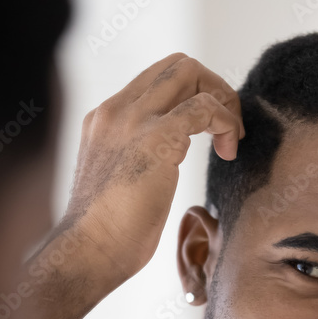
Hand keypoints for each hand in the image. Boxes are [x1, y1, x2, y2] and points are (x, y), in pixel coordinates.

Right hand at [64, 53, 243, 282]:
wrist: (87, 252)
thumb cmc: (105, 234)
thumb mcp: (118, 182)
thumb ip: (136, 159)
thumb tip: (165, 163)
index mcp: (104, 119)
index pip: (156, 80)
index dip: (192, 96)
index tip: (208, 131)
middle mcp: (115, 110)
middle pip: (177, 65)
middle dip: (213, 89)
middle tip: (228, 129)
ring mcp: (132, 120)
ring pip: (191, 72)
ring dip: (223, 101)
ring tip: (230, 141)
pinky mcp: (155, 138)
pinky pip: (205, 107)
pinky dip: (226, 123)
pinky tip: (227, 153)